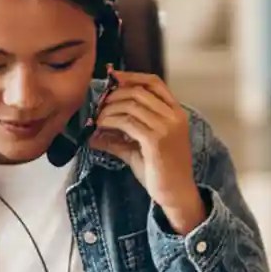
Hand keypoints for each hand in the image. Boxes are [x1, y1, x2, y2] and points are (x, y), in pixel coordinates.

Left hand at [88, 67, 206, 234]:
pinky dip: (111, 121)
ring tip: (98, 118)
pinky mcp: (156, 140)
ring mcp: (166, 127)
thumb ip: (119, 139)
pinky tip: (101, 127)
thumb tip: (94, 135)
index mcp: (176, 113)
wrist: (176, 194)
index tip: (113, 79)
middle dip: (115, 95)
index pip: (154, 83)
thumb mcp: (138, 150)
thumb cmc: (161, 172)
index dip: (132, 77)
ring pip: (131, 105)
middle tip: (99, 105)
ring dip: (110, 109)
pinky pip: (127, 122)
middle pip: (138, 92)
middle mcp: (174, 116)